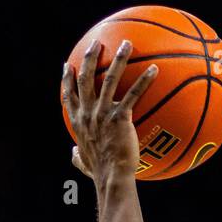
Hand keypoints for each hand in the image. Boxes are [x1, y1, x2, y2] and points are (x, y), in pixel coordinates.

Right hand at [61, 40, 158, 184]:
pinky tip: (154, 69)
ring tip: (127, 44)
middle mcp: (88, 113)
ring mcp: (103, 113)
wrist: (111, 179)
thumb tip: (73, 154)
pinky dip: (144, 80)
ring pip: (109, 78)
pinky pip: (133, 94)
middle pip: (86, 78)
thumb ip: (77, 156)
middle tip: (96, 42)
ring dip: (119, 59)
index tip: (67, 65)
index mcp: (78, 122)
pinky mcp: (120, 117)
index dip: (66, 79)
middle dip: (90, 57)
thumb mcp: (84, 164)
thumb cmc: (100, 174)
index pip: (68, 96)